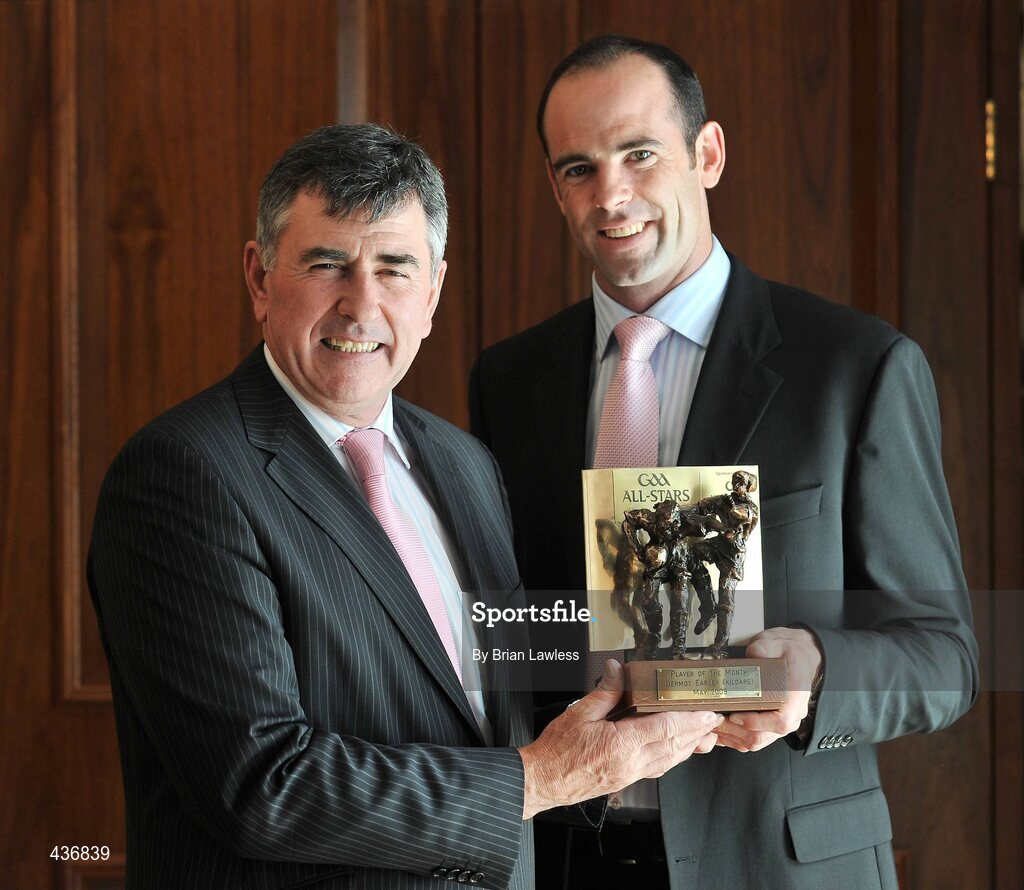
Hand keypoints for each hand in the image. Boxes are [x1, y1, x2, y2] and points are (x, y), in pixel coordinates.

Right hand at [518, 659, 722, 819]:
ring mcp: (631, 774)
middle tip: (714, 719)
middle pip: (674, 745)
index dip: (689, 720)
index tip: (706, 712)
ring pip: (669, 759)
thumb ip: (604, 692)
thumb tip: (617, 669)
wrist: (544, 781)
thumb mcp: (578, 713)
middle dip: (697, 732)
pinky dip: (673, 757)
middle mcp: (631, 762)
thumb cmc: (557, 751)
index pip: (665, 728)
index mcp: (621, 744)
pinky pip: (658, 768)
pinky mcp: (627, 780)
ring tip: (704, 734)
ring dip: (689, 746)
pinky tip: (677, 750)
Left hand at [713, 627, 821, 752]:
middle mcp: (791, 715)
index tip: (734, 715)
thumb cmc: (789, 651)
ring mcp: (782, 721)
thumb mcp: (777, 642)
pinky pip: (755, 739)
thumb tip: (754, 653)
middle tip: (714, 721)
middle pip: (763, 736)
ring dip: (733, 738)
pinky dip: (736, 738)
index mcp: (795, 698)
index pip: (780, 722)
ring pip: (757, 742)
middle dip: (735, 732)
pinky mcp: (772, 724)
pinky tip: (721, 730)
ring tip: (713, 726)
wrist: (800, 654)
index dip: (755, 723)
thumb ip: (765, 647)